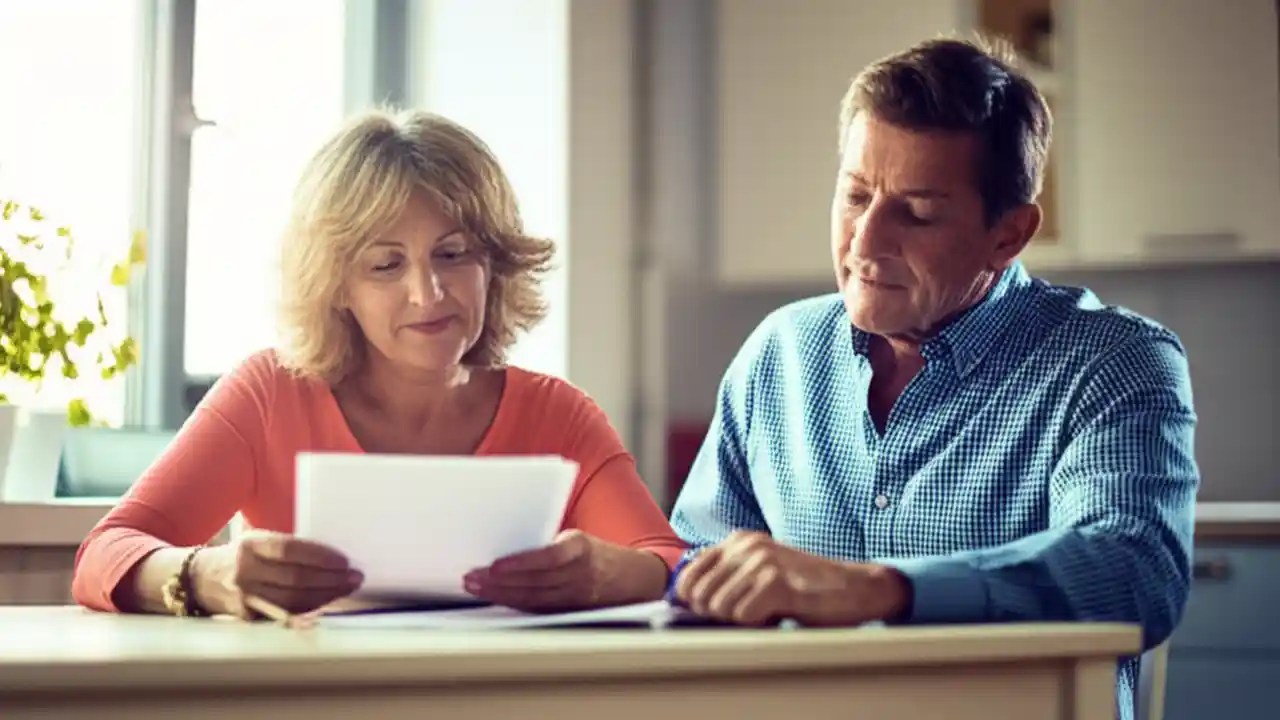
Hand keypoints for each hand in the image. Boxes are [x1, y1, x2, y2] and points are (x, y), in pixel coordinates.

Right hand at [191, 530, 362, 617]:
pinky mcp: (246, 616)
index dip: (321, 556)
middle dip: (331, 578)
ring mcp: (245, 596)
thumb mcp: (256, 541)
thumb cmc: (240, 556)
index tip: (344, 560)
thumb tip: (331, 555)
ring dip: (326, 595)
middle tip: (355, 576)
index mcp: (250, 544)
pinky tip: (327, 602)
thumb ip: (286, 546)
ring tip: (347, 588)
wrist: (197, 580)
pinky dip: (309, 608)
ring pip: (293, 600)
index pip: (291, 549)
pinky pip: (285, 613)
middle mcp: (245, 570)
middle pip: (296, 578)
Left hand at [463, 530, 668, 611]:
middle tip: (470, 577)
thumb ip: (548, 540)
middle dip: (499, 581)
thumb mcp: (576, 537)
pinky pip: (536, 608)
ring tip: (474, 587)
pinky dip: (513, 603)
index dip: (521, 563)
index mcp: (582, 548)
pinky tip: (494, 597)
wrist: (631, 577)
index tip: (495, 565)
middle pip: (534, 582)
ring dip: (499, 594)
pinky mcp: (568, 610)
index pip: (549, 557)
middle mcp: (580, 575)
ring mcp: (575, 596)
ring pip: (532, 599)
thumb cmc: (594, 550)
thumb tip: (503, 534)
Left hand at [675, 531, 911, 625]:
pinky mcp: (777, 582)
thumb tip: (688, 603)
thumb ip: (728, 578)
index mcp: (738, 541)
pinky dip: (758, 623)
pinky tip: (777, 615)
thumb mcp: (760, 572)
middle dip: (716, 614)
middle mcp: (746, 546)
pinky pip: (744, 615)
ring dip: (739, 619)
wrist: (852, 587)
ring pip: (720, 607)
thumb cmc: (804, 587)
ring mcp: (762, 562)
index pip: (688, 576)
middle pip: (700, 596)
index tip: (712, 612)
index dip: (692, 602)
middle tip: (745, 615)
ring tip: (765, 612)